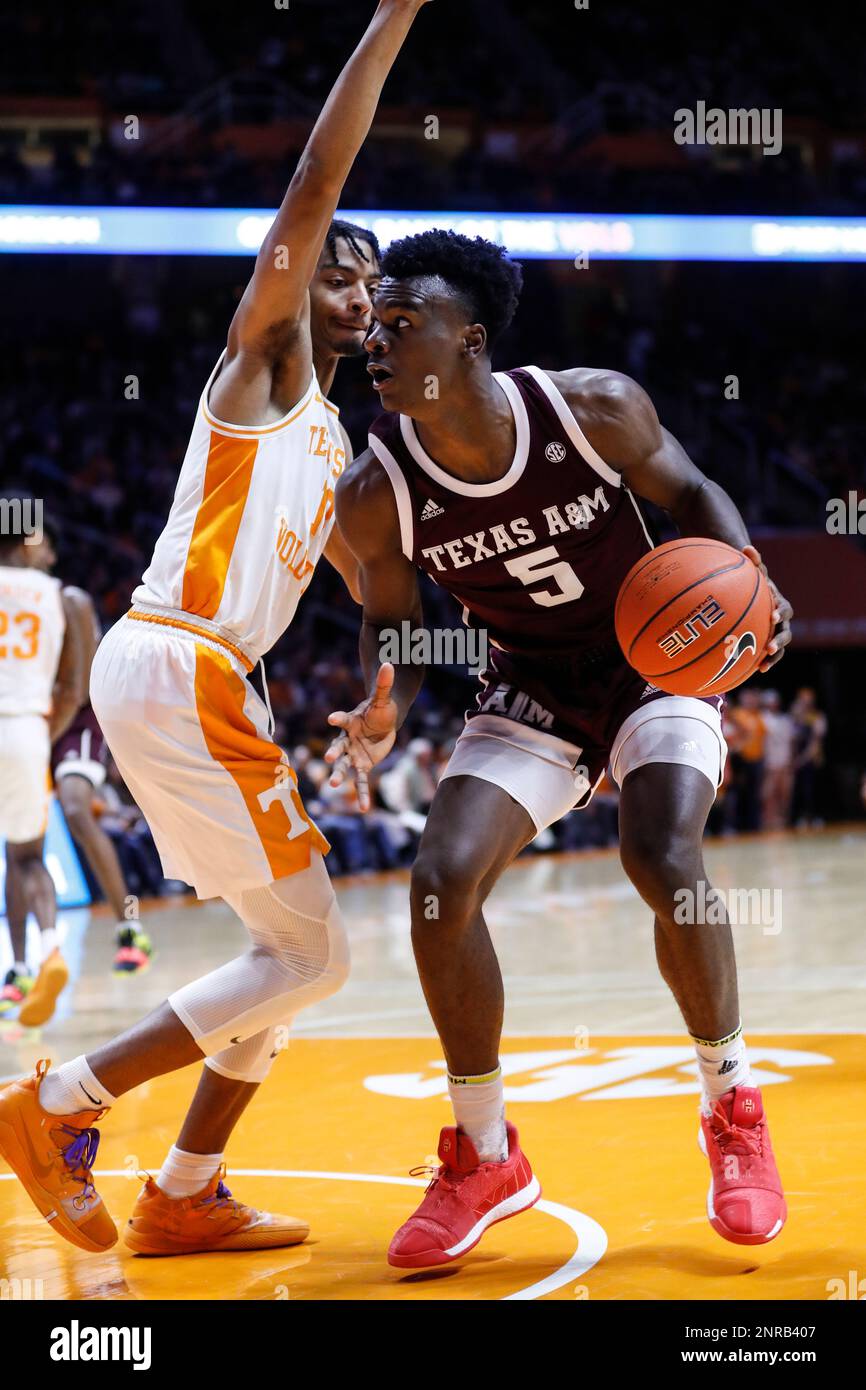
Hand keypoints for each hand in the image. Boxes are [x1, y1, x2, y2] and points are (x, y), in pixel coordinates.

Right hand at [325, 663, 398, 811]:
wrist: (383, 724)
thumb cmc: (380, 710)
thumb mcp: (383, 699)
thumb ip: (384, 685)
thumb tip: (390, 665)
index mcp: (350, 722)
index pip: (343, 719)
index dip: (338, 718)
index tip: (331, 718)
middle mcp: (347, 739)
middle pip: (338, 747)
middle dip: (333, 753)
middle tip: (327, 759)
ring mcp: (353, 754)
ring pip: (344, 766)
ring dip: (340, 775)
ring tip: (334, 785)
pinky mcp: (363, 765)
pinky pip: (362, 781)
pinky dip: (363, 795)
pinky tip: (364, 809)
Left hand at [743, 544, 791, 671]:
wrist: (756, 595)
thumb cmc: (754, 583)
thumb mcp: (754, 572)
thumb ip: (753, 562)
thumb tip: (747, 547)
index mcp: (780, 604)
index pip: (785, 609)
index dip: (781, 612)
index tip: (773, 616)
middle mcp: (782, 621)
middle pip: (786, 632)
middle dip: (780, 640)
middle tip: (770, 647)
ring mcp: (776, 633)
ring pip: (780, 648)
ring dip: (774, 657)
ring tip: (763, 665)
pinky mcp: (768, 643)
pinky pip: (767, 655)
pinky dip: (762, 662)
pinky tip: (753, 671)